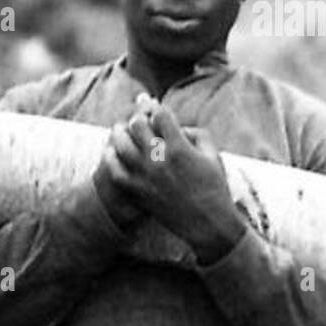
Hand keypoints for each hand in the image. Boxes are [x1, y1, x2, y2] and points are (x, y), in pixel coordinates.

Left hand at [104, 94, 246, 262]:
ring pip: (121, 145)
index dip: (154, 106)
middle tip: (137, 116)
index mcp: (180, 148)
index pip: (160, 115)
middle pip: (137, 125)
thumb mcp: (213, 155)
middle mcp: (159, 160)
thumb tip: (178, 126)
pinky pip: (115, 170)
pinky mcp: (137, 191)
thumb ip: (197, 134)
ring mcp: (145, 176)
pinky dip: (110, 157)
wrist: (207, 223)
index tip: (151, 103)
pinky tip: (110, 151)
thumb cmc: (215, 187)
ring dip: (119, 132)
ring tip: (119, 128)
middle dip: (137, 116)